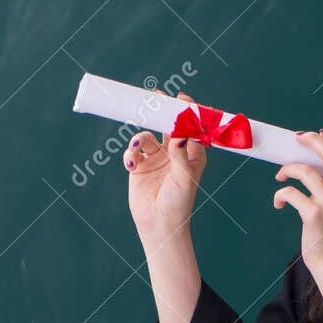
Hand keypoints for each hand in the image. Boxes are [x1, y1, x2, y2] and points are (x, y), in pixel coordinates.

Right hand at [125, 92, 207, 243]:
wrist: (159, 223)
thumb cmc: (179, 202)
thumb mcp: (184, 177)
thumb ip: (181, 154)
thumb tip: (181, 132)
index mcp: (192, 153)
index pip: (190, 126)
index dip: (186, 111)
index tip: (179, 99)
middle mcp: (174, 152)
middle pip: (167, 125)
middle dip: (159, 112)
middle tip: (153, 99)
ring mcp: (156, 158)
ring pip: (146, 136)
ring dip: (139, 138)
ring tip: (136, 147)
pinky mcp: (140, 166)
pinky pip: (132, 151)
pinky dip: (130, 154)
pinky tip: (131, 165)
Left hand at [274, 130, 322, 277]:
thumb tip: (316, 163)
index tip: (320, 132)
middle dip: (311, 140)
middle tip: (297, 138)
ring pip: (305, 171)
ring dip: (288, 169)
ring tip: (281, 176)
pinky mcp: (313, 215)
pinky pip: (290, 193)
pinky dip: (280, 194)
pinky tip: (279, 203)